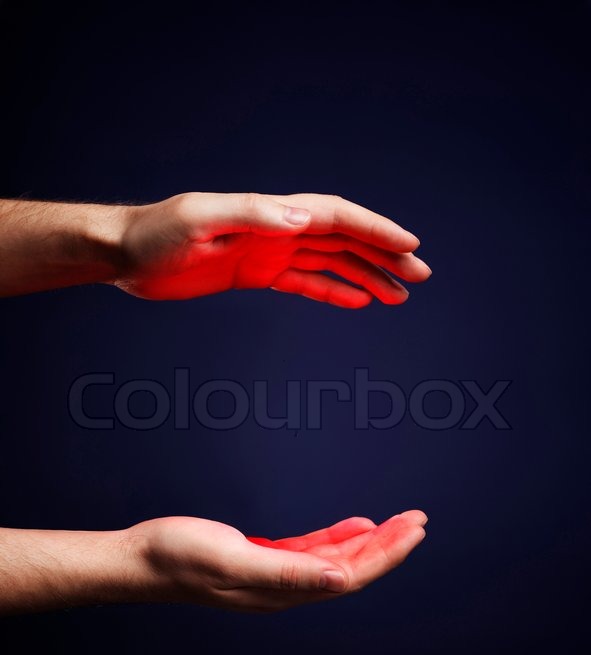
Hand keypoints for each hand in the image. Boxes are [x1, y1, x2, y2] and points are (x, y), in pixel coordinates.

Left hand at [117, 192, 430, 306]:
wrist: (126, 255)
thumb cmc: (156, 235)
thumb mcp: (198, 221)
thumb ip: (251, 215)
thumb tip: (303, 219)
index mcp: (271, 213)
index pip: (335, 217)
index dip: (375, 229)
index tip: (410, 245)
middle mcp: (277, 229)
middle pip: (343, 239)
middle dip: (384, 254)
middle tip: (420, 275)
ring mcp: (269, 251)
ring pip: (331, 262)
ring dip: (367, 275)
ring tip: (400, 295)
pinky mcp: (257, 274)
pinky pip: (305, 283)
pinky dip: (332, 290)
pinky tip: (358, 301)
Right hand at [129, 510, 427, 611]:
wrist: (144, 558)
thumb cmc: (180, 557)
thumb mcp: (233, 560)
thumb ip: (286, 572)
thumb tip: (340, 580)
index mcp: (284, 591)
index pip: (350, 575)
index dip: (386, 554)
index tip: (413, 531)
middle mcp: (287, 588)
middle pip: (351, 567)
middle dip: (388, 545)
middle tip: (419, 519)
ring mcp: (276, 574)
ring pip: (336, 558)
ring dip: (368, 540)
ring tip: (398, 521)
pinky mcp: (264, 558)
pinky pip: (313, 550)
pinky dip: (338, 536)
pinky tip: (355, 526)